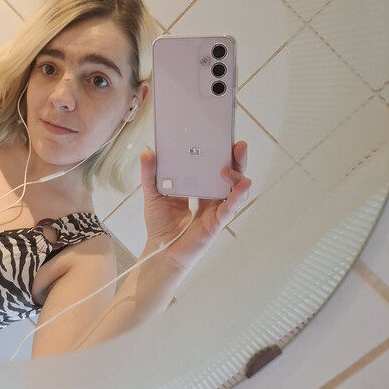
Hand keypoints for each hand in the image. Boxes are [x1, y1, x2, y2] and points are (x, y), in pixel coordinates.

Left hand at [140, 142, 250, 271]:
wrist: (160, 251)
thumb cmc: (160, 225)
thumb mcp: (152, 194)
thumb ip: (150, 174)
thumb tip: (147, 152)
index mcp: (199, 187)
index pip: (214, 166)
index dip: (221, 153)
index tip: (223, 137)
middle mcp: (211, 197)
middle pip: (230, 175)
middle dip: (237, 159)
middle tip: (238, 144)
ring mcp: (216, 210)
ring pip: (235, 190)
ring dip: (238, 175)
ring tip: (231, 164)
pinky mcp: (216, 222)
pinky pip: (230, 208)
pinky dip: (237, 197)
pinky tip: (242, 185)